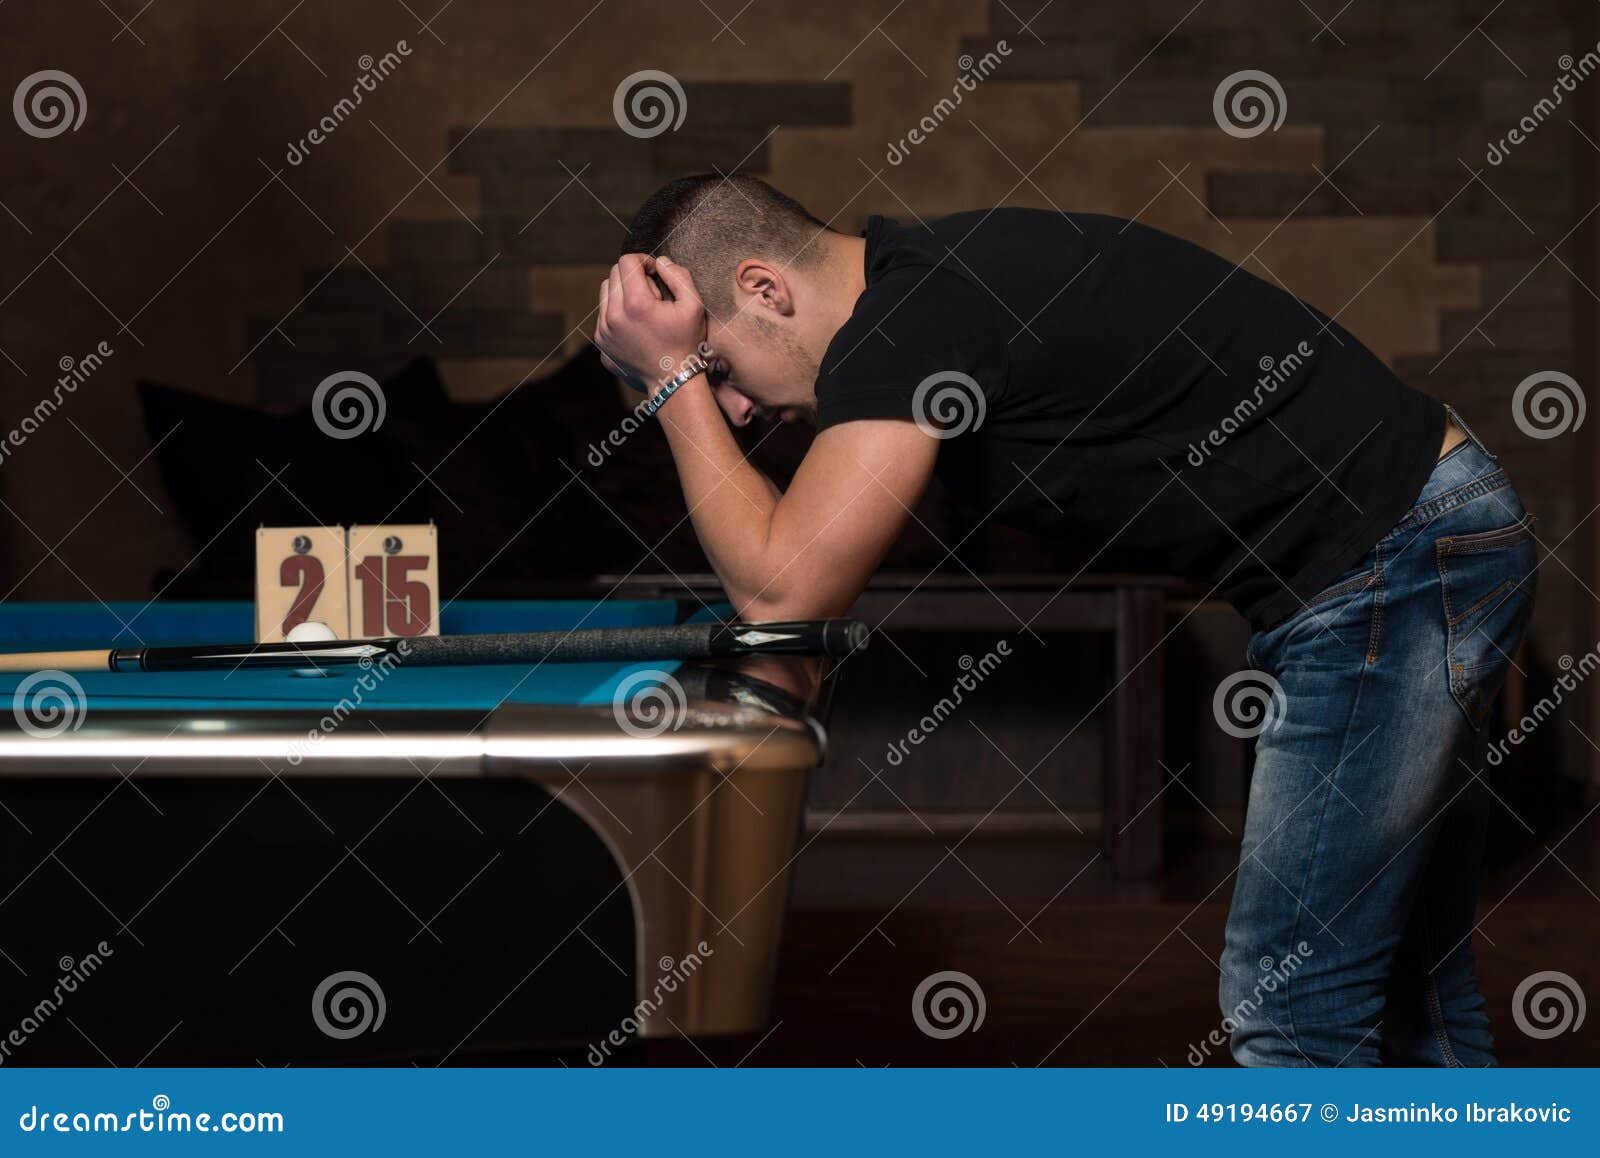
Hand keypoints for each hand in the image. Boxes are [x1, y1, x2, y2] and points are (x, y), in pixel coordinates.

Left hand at [594, 254, 706, 390]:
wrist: (671, 383)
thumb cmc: (686, 344)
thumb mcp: (694, 306)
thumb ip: (679, 276)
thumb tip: (660, 262)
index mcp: (636, 304)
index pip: (626, 261)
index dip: (643, 260)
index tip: (655, 273)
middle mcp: (614, 316)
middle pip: (614, 274)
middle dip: (633, 276)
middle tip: (653, 294)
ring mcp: (603, 330)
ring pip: (605, 292)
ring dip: (623, 292)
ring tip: (643, 309)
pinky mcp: (601, 342)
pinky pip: (603, 314)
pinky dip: (617, 312)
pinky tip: (636, 326)